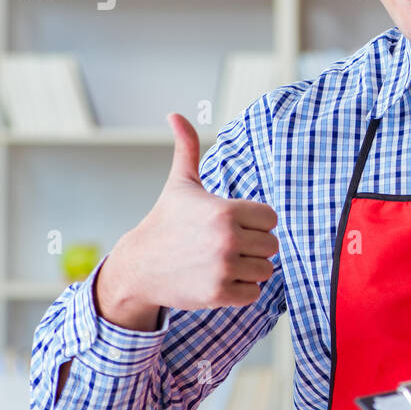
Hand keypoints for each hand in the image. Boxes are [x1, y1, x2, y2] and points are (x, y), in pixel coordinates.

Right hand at [94, 113, 279, 327]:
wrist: (139, 266)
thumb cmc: (165, 222)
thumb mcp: (180, 184)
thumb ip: (187, 148)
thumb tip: (175, 114)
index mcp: (225, 211)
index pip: (271, 218)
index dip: (255, 221)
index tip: (233, 224)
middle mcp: (227, 239)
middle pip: (271, 245)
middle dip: (253, 246)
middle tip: (224, 245)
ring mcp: (223, 269)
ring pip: (266, 270)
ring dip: (249, 268)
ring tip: (222, 261)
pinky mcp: (219, 295)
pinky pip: (254, 293)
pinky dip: (242, 290)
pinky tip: (219, 279)